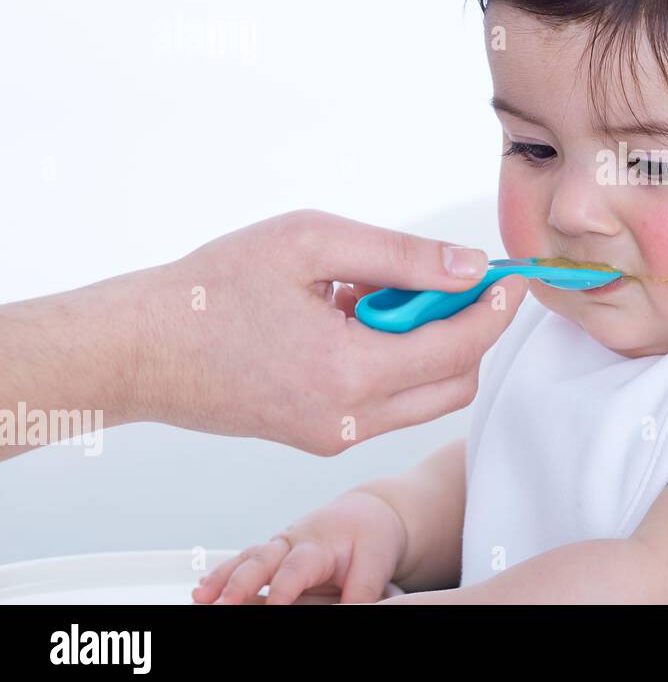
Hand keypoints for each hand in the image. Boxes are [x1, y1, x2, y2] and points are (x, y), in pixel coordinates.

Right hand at [126, 209, 527, 453]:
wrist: (139, 348)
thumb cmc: (213, 288)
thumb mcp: (311, 244)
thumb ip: (400, 255)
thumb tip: (469, 265)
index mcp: (349, 373)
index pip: (460, 347)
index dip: (495, 309)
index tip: (512, 277)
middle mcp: (349, 421)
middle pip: (455, 382)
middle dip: (470, 330)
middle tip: (453, 280)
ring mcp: (334, 437)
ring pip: (424, 396)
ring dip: (428, 345)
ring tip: (377, 293)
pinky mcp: (320, 437)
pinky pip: (386, 402)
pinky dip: (393, 360)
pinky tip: (350, 317)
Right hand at [191, 490, 406, 604]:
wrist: (368, 513)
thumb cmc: (372, 536)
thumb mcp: (375, 563)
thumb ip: (360, 592)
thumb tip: (352, 613)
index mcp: (319, 543)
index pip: (296, 568)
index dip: (282, 589)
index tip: (273, 607)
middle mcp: (293, 541)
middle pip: (261, 560)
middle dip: (239, 583)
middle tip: (221, 604)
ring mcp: (278, 546)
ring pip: (245, 559)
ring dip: (221, 579)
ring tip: (200, 598)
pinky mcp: (271, 554)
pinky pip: (242, 563)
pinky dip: (221, 575)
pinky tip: (203, 591)